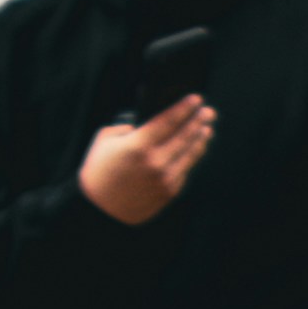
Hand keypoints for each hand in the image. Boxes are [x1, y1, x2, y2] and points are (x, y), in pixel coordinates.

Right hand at [81, 100, 212, 225]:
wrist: (99, 209)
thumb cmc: (98, 172)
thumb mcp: (105, 141)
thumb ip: (127, 128)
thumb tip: (145, 124)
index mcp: (138, 145)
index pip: (168, 121)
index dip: (184, 108)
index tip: (196, 99)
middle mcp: (156, 161)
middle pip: (185, 136)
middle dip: (199, 121)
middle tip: (209, 112)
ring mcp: (165, 178)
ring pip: (189, 155)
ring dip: (200, 140)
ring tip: (207, 130)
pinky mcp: (170, 192)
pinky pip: (184, 171)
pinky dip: (189, 159)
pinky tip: (194, 151)